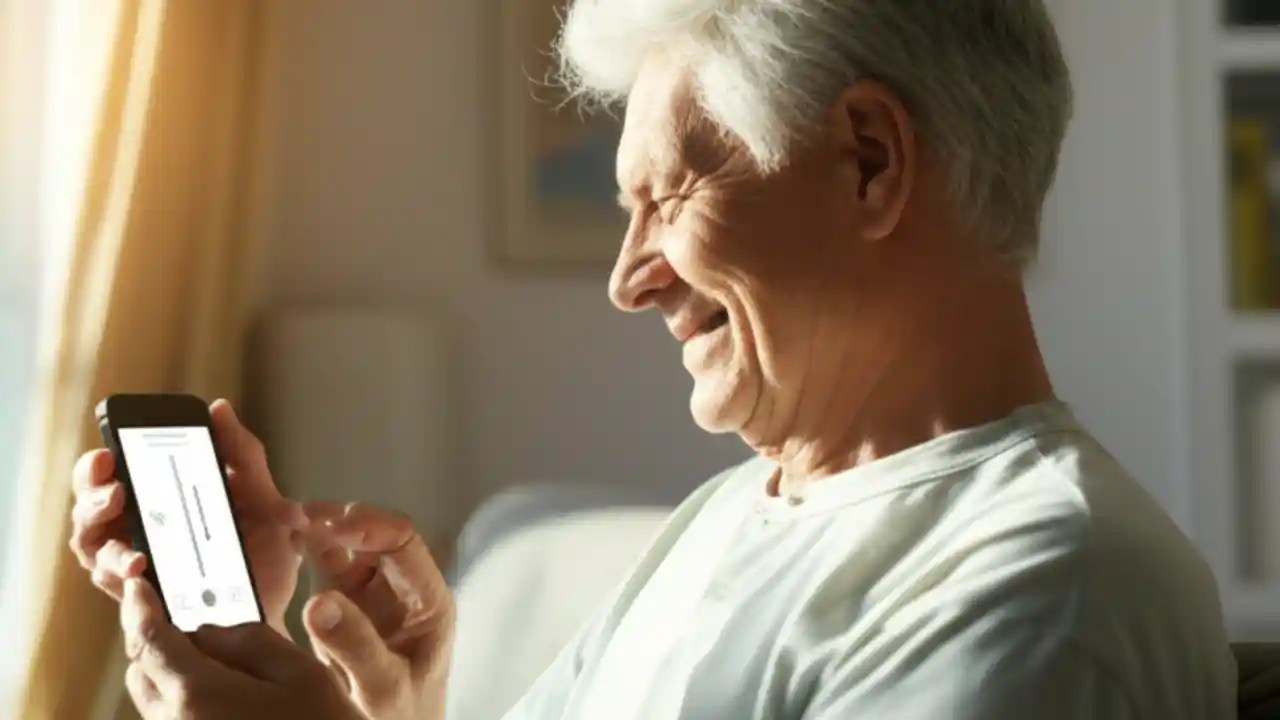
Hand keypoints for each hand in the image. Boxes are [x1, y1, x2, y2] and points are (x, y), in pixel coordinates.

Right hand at [69, 400, 308, 632]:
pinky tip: (140, 566)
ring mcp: (133, 561)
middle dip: (91, 492)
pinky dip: (121, 571)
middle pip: (89, 503)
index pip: (113, 471)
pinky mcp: (137, 597)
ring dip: (104, 537)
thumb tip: (219, 408)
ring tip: (132, 538)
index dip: (98, 462)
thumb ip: (245, 458)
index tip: (108, 451)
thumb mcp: (265, 503)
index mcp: (161, 499)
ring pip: (90, 543)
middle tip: (114, 489)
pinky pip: (112, 582)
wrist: (273, 617)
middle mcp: (137, 527)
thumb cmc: (264, 558)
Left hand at [121, 578, 356, 719]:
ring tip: (221, 664)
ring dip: (173, 675)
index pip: (148, 639)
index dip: (138, 606)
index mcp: (197, 694)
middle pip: (142, 671)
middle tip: (190, 620)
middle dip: (157, 641)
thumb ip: (247, 639)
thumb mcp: (302, 672)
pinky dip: (188, 703)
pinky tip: (231, 700)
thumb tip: (206, 629)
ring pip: (155, 702)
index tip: (137, 583)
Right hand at [300, 502, 454, 719]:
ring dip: (321, 527)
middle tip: (300, 513)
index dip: (370, 525)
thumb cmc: (400, 715)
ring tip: (287, 517)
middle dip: (340, 518)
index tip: (332, 524)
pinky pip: (327, 562)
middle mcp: (402, 586)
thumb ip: (355, 645)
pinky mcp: (345, 601)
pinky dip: (306, 546)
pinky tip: (286, 536)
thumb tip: (319, 601)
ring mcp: (372, 591)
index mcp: (427, 599)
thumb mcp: (382, 685)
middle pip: (375, 534)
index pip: (404, 542)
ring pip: (349, 543)